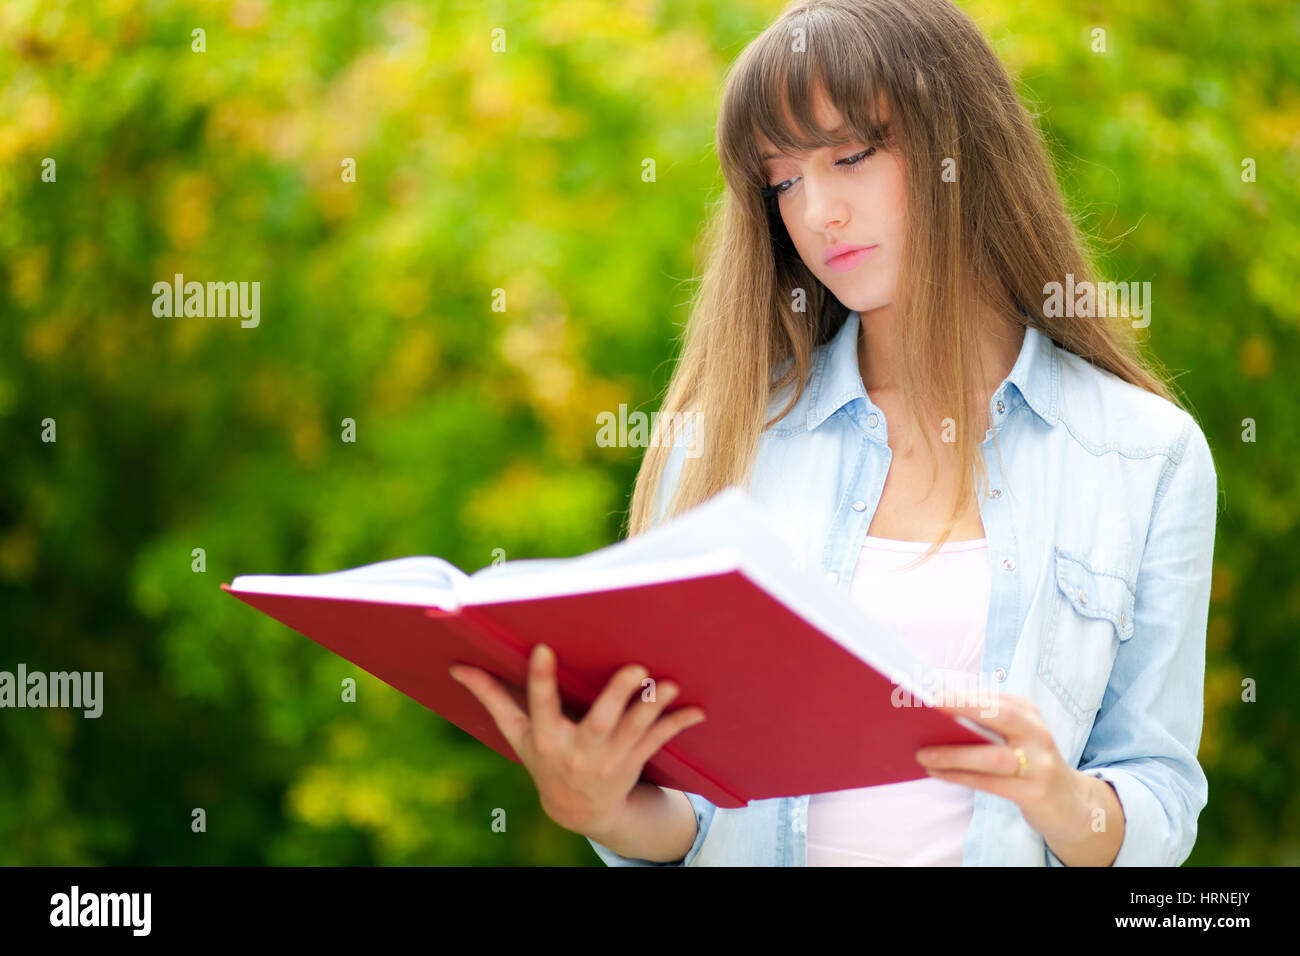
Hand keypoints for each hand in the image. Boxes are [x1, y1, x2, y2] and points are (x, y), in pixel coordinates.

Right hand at [448, 643, 705, 838]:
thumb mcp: (516, 735)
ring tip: (669, 682)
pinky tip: (696, 710)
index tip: (544, 647)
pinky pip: (658, 742)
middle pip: (600, 721)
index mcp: (545, 738)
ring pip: (635, 730)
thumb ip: (492, 698)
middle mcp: (577, 750)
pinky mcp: (633, 762)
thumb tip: (456, 666)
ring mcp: (609, 759)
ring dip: (653, 706)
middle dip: (618, 695)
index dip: (541, 678)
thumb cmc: (544, 759)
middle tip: (636, 667)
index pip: (540, 705)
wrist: (579, 810)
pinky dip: (678, 726)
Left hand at [914, 692, 1086, 847]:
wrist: (1071, 804)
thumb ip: (986, 724)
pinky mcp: (1033, 793)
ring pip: (994, 756)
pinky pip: (991, 783)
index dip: (966, 694)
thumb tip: (938, 715)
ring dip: (954, 755)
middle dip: (967, 707)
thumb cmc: (1028, 763)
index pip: (997, 699)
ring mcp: (1039, 764)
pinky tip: (937, 773)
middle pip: (1003, 716)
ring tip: (922, 754)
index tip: (935, 691)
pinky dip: (960, 777)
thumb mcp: (1016, 737)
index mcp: (1029, 714)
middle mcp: (1037, 734)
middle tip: (932, 706)